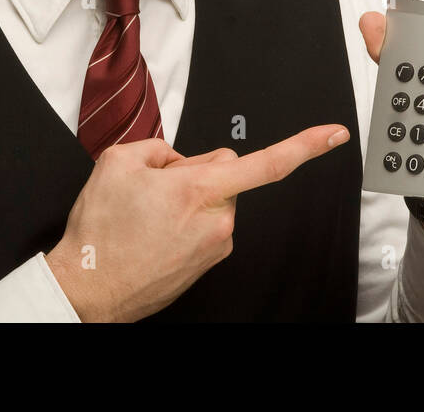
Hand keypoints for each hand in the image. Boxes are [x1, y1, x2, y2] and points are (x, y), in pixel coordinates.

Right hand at [45, 124, 350, 321]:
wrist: (88, 288)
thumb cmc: (101, 231)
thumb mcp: (118, 161)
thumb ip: (162, 147)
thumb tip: (182, 160)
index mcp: (200, 190)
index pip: (268, 163)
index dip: (306, 146)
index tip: (336, 135)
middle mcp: (217, 221)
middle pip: (225, 174)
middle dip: (198, 171)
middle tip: (156, 189)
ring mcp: (214, 246)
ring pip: (214, 202)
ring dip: (189, 200)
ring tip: (149, 217)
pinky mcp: (207, 264)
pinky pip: (205, 227)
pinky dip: (185, 223)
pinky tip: (155, 233)